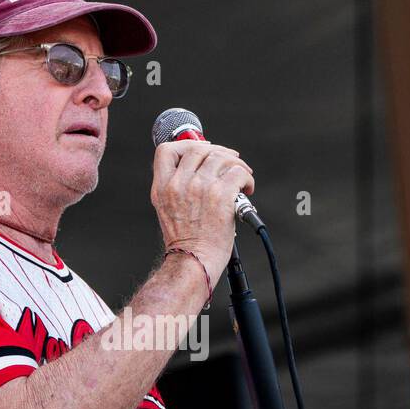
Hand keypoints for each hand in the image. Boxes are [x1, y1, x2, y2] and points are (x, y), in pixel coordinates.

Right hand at [150, 139, 253, 279]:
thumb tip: (199, 169)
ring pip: (221, 158)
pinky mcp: (220, 195)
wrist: (194, 262)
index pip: (166, 151)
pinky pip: (238, 172)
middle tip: (230, 161)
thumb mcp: (168, 210)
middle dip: (218, 151)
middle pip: (198, 149)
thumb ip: (177, 188)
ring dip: (236, 164)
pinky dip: (247, 177)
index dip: (186, 145)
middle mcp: (179, 184)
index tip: (202, 150)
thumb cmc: (186, 243)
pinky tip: (247, 189)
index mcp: (162, 188)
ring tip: (242, 178)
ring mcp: (199, 188)